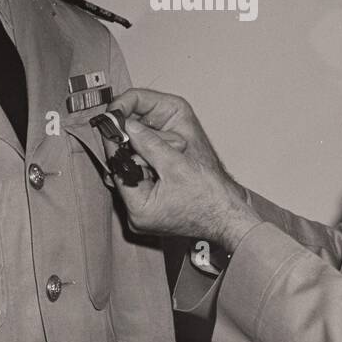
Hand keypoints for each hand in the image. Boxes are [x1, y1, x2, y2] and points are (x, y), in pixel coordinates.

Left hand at [108, 89, 261, 252]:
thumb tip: (129, 127)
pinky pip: (145, 183)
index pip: (119, 169)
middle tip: (136, 128)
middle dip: (133, 150)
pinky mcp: (154, 209)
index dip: (116, 145)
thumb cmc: (209, 197)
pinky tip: (165, 159)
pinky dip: (152, 168)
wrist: (228, 216)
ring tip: (163, 149)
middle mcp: (137, 215)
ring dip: (145, 158)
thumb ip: (149, 144)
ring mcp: (145, 214)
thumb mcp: (176, 164)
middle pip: (125, 173)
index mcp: (139, 209)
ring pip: (136, 175)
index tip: (113, 125)